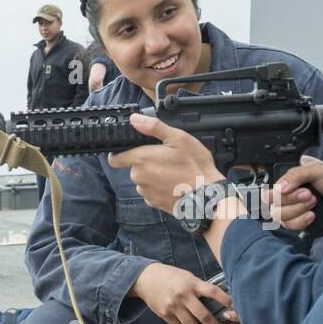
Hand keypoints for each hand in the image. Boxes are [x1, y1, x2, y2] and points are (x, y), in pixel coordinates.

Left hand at [108, 114, 222, 214]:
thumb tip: (135, 119)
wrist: (207, 196)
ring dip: (153, 176)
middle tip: (165, 159)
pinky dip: (159, 188)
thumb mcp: (178, 138)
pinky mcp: (154, 204)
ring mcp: (146, 192)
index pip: (115, 159)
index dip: (120, 154)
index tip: (130, 151)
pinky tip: (174, 184)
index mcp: (141, 159)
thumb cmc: (194, 167)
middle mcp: (139, 177)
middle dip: (145, 163)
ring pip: (143, 180)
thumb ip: (153, 127)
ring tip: (173, 173)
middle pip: (134, 168)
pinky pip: (151, 193)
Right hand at [129, 262, 232, 323]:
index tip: (237, 309)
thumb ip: (201, 288)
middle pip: (204, 316)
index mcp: (192, 284)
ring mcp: (173, 307)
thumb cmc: (171, 276)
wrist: (146, 278)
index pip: (214, 292)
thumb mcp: (188, 277)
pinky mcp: (165, 315)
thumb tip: (219, 299)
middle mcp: (183, 296)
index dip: (226, 300)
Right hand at [267, 155, 322, 241]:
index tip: (298, 189)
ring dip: (297, 210)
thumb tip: (280, 188)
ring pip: (279, 216)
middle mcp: (285, 193)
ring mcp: (290, 208)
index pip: (268, 187)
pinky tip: (312, 215)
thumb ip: (296, 174)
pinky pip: (289, 226)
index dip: (279, 192)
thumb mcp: (319, 169)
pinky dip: (301, 221)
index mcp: (288, 178)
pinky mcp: (296, 221)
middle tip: (310, 195)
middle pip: (271, 203)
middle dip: (292, 200)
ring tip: (314, 203)